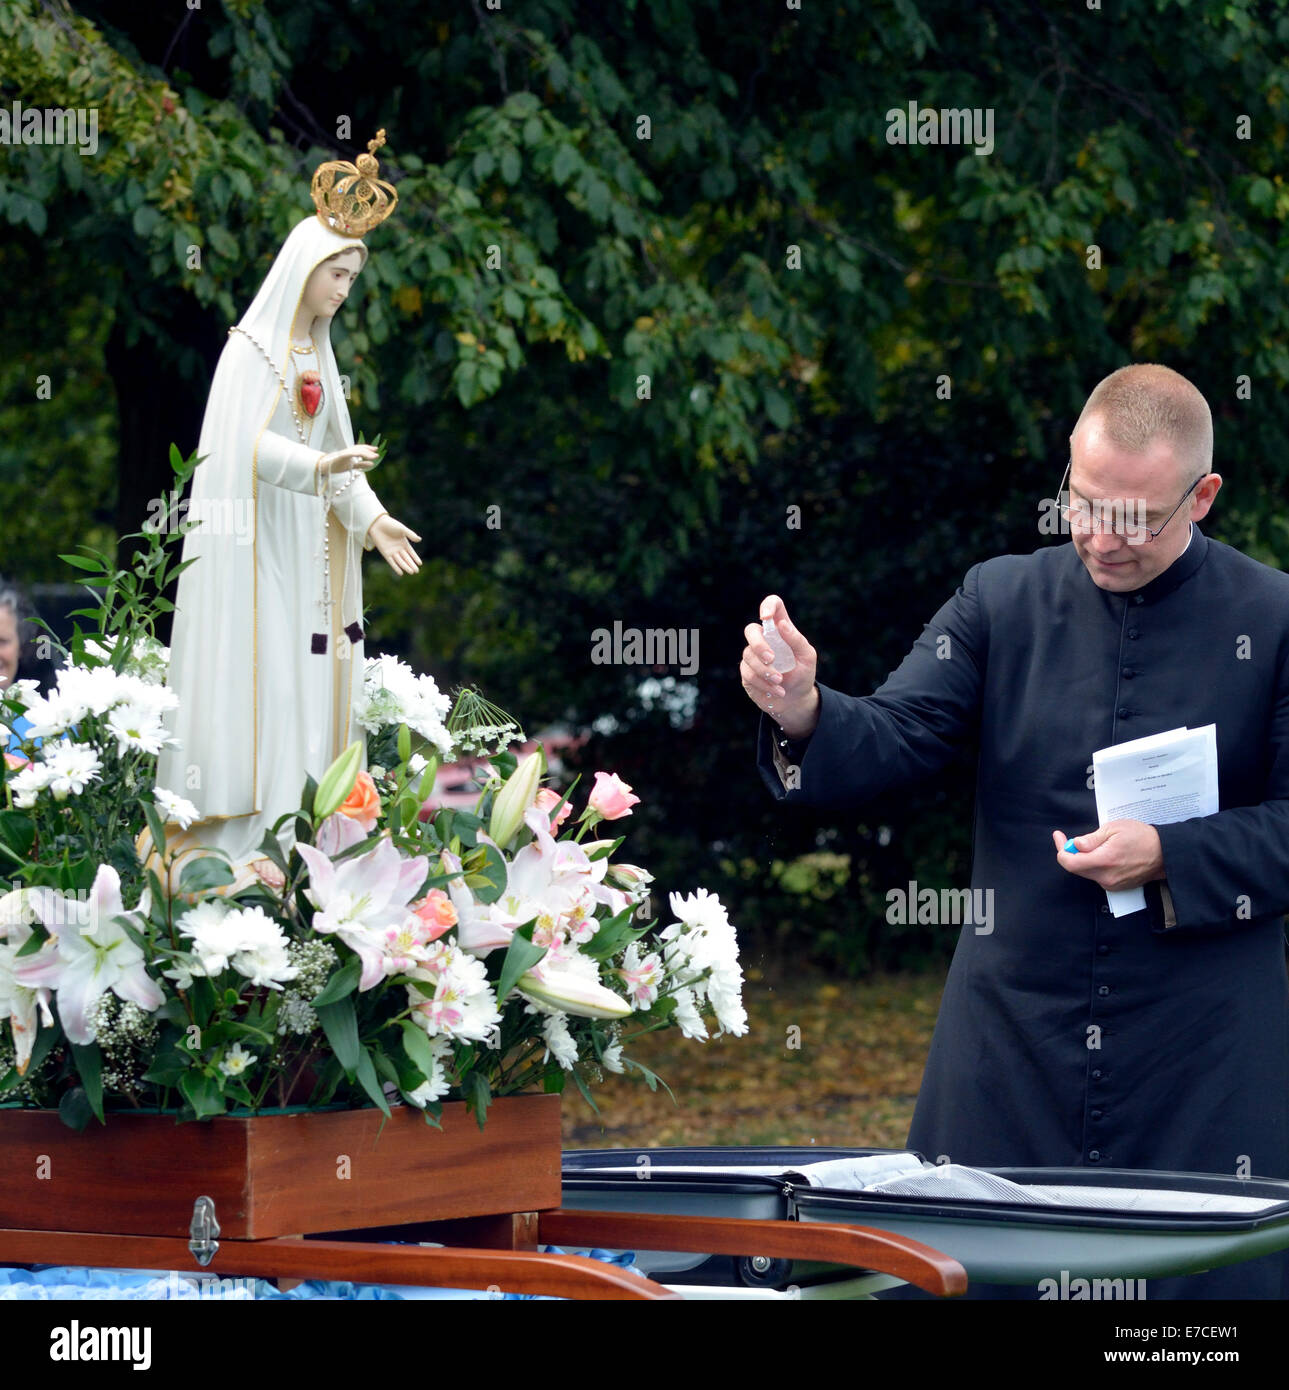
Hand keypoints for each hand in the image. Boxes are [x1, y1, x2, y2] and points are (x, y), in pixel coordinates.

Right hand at [318, 444, 378, 475]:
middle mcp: (348, 452)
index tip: (376, 449)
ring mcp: (344, 454)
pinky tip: (366, 459)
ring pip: (356, 451)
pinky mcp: (341, 457)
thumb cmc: (337, 465)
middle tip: (376, 452)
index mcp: (350, 453)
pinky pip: (351, 455)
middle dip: (368, 450)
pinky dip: (358, 455)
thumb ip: (361, 464)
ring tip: (374, 456)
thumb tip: (372, 464)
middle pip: (359, 448)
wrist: (324, 467)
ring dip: (366, 453)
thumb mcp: (351, 466)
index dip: (368, 448)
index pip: (360, 448)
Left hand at [368, 514, 421, 575]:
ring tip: (411, 572)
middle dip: (411, 565)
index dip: (415, 558)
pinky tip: (400, 573)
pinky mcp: (385, 553)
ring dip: (405, 567)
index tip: (420, 564)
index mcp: (404, 543)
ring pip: (400, 561)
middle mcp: (399, 548)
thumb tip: (419, 539)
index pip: (411, 553)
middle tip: (416, 571)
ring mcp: (392, 551)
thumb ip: (411, 534)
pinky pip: (391, 562)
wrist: (377, 524)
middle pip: (406, 558)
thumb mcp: (402, 529)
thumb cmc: (390, 524)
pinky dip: (396, 567)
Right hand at [740, 594, 818, 738]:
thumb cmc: (803, 674)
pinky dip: (765, 684)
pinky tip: (777, 691)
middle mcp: (764, 640)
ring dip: (766, 671)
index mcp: (781, 630)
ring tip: (780, 682)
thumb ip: (796, 640)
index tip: (766, 618)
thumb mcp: (807, 657)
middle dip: (759, 645)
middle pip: (751, 630)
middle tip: (771, 659)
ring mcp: (753, 656)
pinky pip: (749, 674)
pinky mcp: (747, 673)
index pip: (773, 606)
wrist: (796, 700)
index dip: (768, 606)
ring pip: (749, 656)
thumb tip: (781, 624)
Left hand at [1051, 820, 1165, 891]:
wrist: (1165, 853)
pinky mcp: (1117, 887)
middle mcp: (1106, 877)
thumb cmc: (1142, 837)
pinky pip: (1097, 876)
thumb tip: (1075, 845)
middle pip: (1076, 868)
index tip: (1059, 837)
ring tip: (1094, 845)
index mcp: (1104, 861)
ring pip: (1087, 873)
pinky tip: (1103, 855)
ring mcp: (1112, 884)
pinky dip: (1094, 866)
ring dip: (1083, 860)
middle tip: (1072, 839)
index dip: (1061, 850)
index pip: (1070, 863)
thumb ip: (1091, 839)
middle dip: (1070, 853)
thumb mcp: (1114, 829)